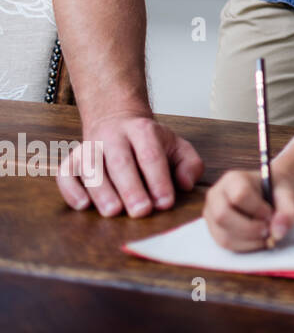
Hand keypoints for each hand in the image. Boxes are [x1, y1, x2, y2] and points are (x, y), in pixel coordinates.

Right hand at [57, 112, 203, 216]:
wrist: (117, 120)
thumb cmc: (151, 143)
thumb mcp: (177, 146)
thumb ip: (189, 164)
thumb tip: (185, 184)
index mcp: (143, 131)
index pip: (150, 155)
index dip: (158, 179)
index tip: (165, 203)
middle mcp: (114, 136)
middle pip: (120, 162)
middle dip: (131, 189)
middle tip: (141, 212)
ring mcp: (90, 147)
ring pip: (91, 168)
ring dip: (102, 191)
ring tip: (113, 212)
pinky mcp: (72, 159)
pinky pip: (65, 173)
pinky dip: (71, 189)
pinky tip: (83, 205)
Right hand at [203, 169, 293, 251]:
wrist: (269, 194)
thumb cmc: (275, 191)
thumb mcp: (287, 194)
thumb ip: (289, 211)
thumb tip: (278, 232)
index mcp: (233, 179)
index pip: (239, 195)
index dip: (257, 209)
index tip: (270, 213)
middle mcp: (216, 195)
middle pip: (223, 216)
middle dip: (250, 229)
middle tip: (268, 229)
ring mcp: (211, 214)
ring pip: (223, 235)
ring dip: (249, 241)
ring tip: (265, 234)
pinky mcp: (213, 230)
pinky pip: (225, 244)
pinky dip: (245, 246)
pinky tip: (258, 239)